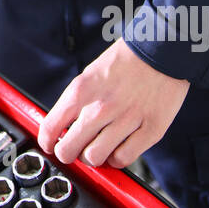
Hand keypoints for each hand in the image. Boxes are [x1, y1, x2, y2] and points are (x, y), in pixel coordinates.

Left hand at [36, 37, 188, 168]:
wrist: (162, 49)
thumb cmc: (126, 60)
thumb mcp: (90, 74)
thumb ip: (77, 100)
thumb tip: (64, 124)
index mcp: (82, 90)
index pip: (50, 127)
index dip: (46, 141)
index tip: (49, 144)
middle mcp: (101, 107)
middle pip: (69, 150)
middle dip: (67, 153)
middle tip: (73, 150)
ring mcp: (126, 121)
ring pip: (95, 157)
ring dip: (92, 157)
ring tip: (98, 148)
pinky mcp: (150, 130)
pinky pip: (124, 158)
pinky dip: (117, 158)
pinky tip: (118, 147)